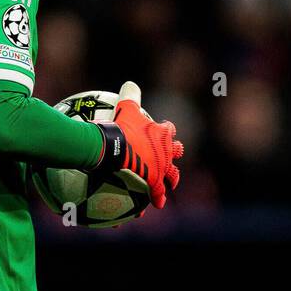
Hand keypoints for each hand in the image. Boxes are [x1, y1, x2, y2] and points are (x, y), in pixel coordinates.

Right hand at [111, 81, 182, 208]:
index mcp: (161, 133)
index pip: (169, 129)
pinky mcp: (153, 181)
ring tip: (169, 187)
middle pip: (175, 152)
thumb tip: (130, 83)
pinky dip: (155, 199)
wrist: (115, 148)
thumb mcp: (125, 107)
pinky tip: (153, 207)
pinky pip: (155, 193)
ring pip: (171, 175)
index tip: (164, 131)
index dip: (167, 130)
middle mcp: (166, 150)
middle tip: (172, 159)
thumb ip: (130, 95)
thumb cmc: (120, 127)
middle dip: (175, 154)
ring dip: (170, 180)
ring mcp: (161, 167)